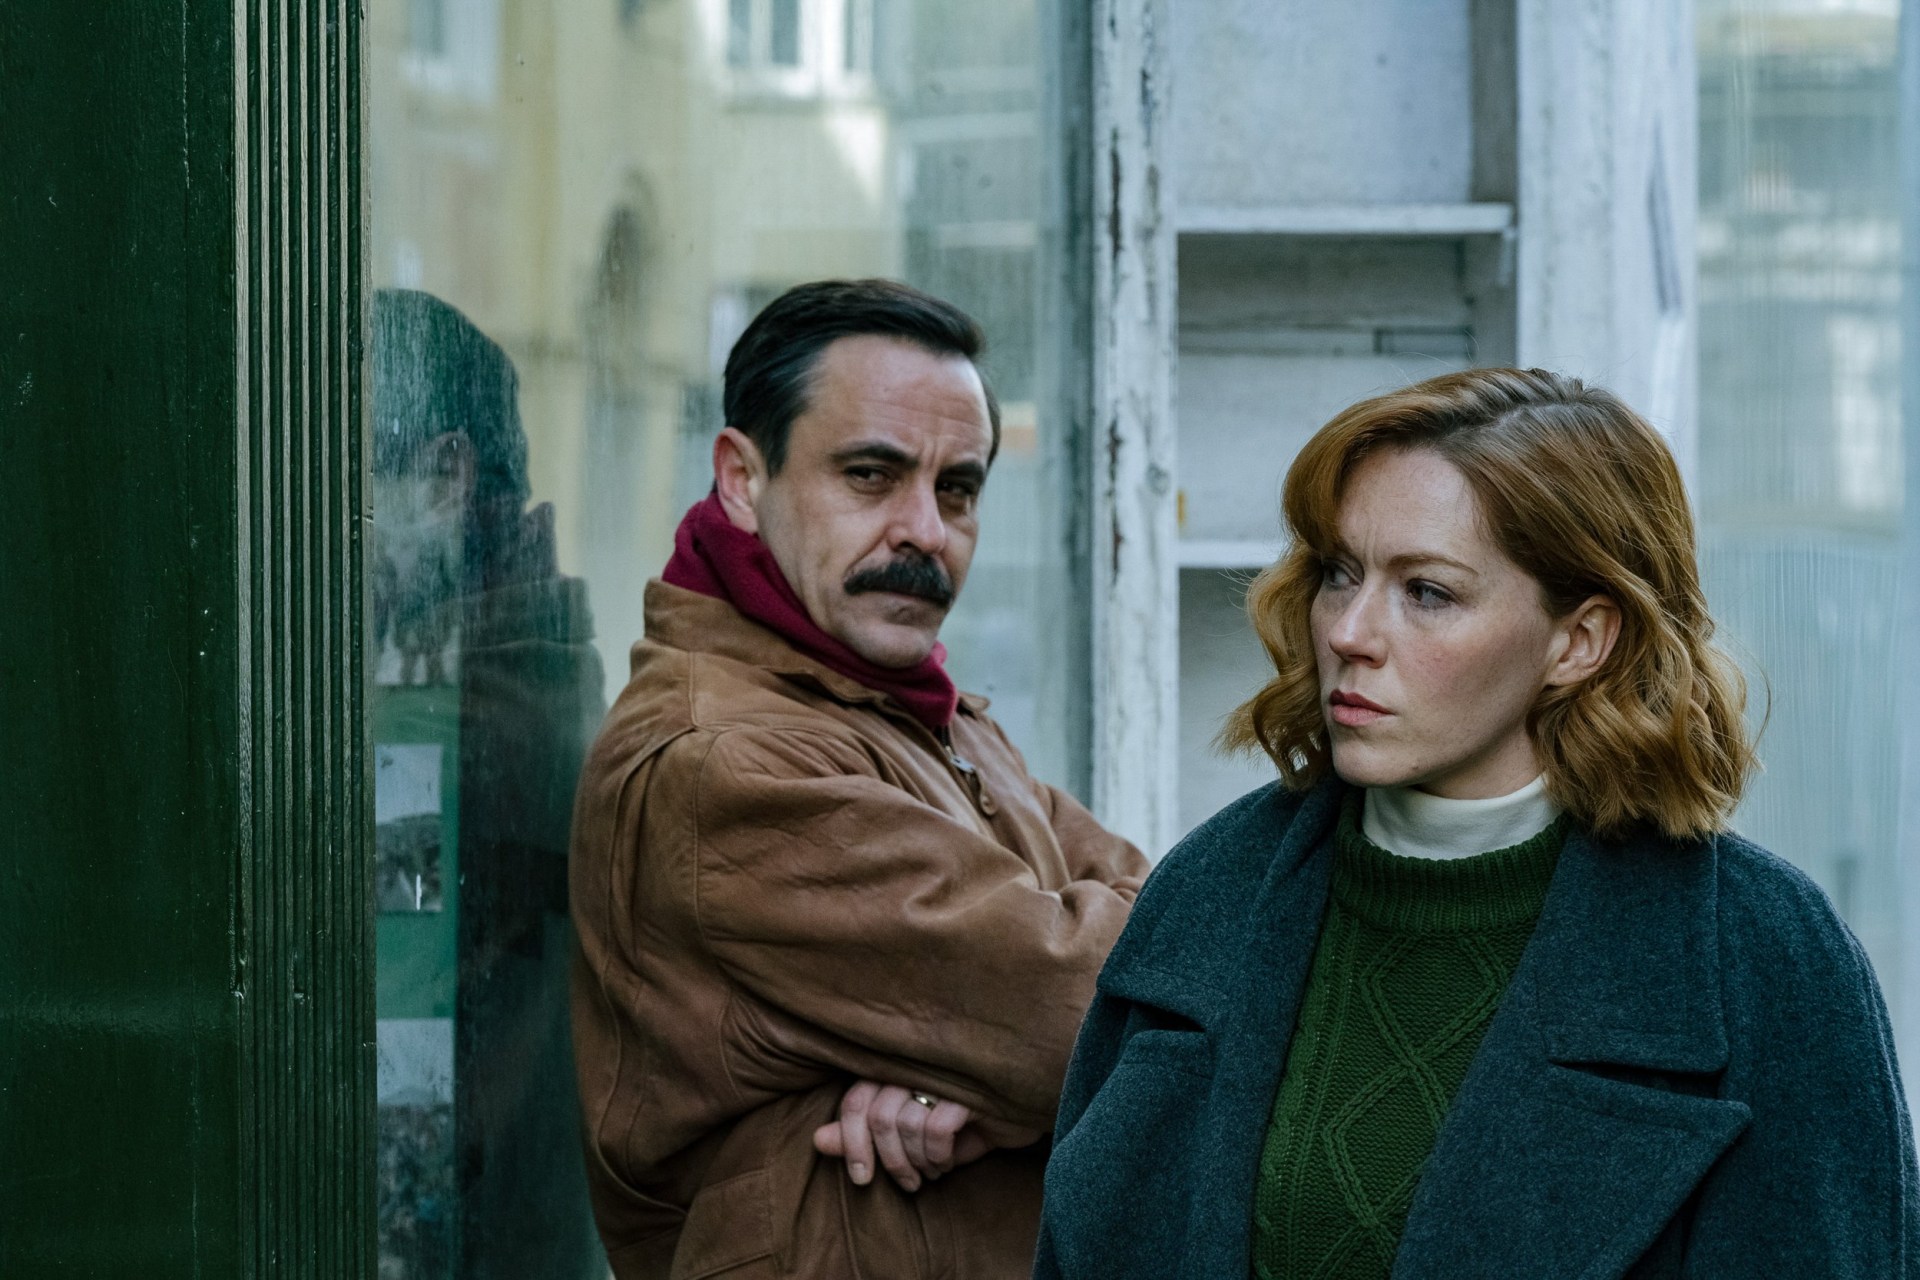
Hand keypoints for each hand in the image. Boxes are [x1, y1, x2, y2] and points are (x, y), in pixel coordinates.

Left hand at [812, 1081, 1002, 1192]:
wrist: (1025, 1105)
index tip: (862, 1178)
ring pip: (904, 1125)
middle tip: (908, 1182)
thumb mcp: (912, 1134)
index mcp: (894, 1070)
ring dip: (917, 1161)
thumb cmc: (965, 1118)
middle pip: (877, 1117)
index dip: (851, 1142)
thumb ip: (865, 1134)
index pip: (855, 1101)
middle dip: (890, 1161)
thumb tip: (819, 1141)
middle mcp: (913, 1065)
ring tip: (932, 1170)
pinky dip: (939, 1155)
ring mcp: (940, 1074)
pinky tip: (948, 1160)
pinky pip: (936, 1129)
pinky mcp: (968, 1089)